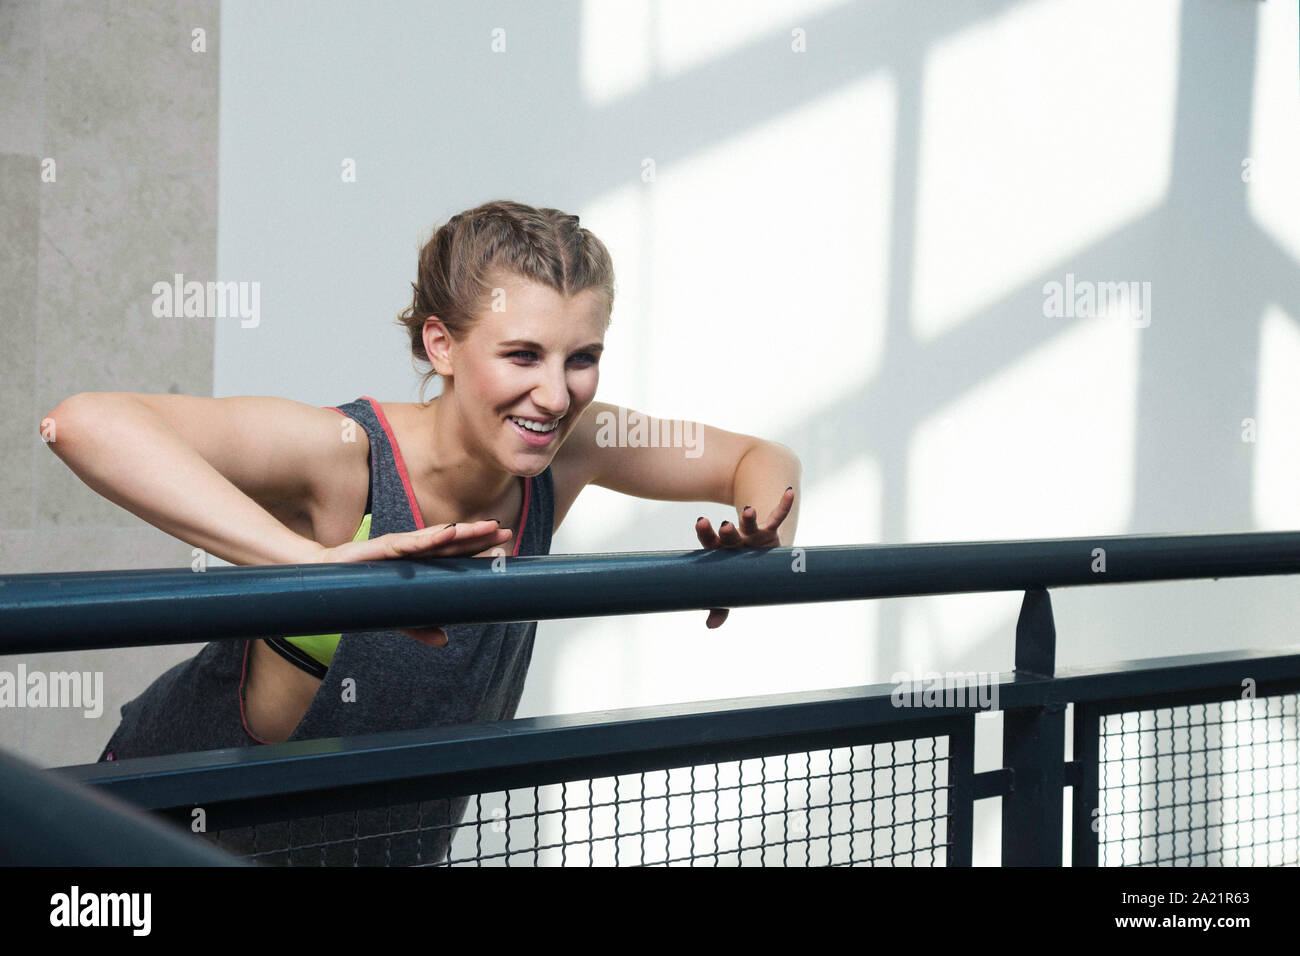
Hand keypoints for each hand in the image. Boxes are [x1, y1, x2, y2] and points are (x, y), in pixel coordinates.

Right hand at [317, 519, 511, 646]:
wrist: (323, 579)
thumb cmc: (362, 590)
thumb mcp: (396, 615)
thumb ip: (419, 626)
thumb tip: (444, 642)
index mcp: (419, 564)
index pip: (456, 555)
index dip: (479, 550)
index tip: (505, 548)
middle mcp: (413, 551)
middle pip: (453, 543)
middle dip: (480, 537)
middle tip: (506, 532)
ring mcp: (399, 547)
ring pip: (438, 538)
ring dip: (464, 532)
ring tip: (488, 527)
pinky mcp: (382, 548)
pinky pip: (410, 542)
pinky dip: (430, 537)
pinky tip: (449, 531)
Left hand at [694, 487, 794, 628]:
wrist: (755, 561)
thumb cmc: (737, 576)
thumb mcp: (729, 591)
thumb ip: (720, 606)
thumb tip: (711, 626)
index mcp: (720, 551)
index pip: (709, 541)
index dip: (706, 532)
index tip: (701, 522)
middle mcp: (734, 539)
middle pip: (728, 533)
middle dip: (727, 530)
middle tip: (726, 526)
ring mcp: (751, 534)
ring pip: (749, 523)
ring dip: (748, 517)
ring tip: (748, 510)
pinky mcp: (769, 531)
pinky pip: (777, 516)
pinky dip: (783, 504)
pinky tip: (789, 491)